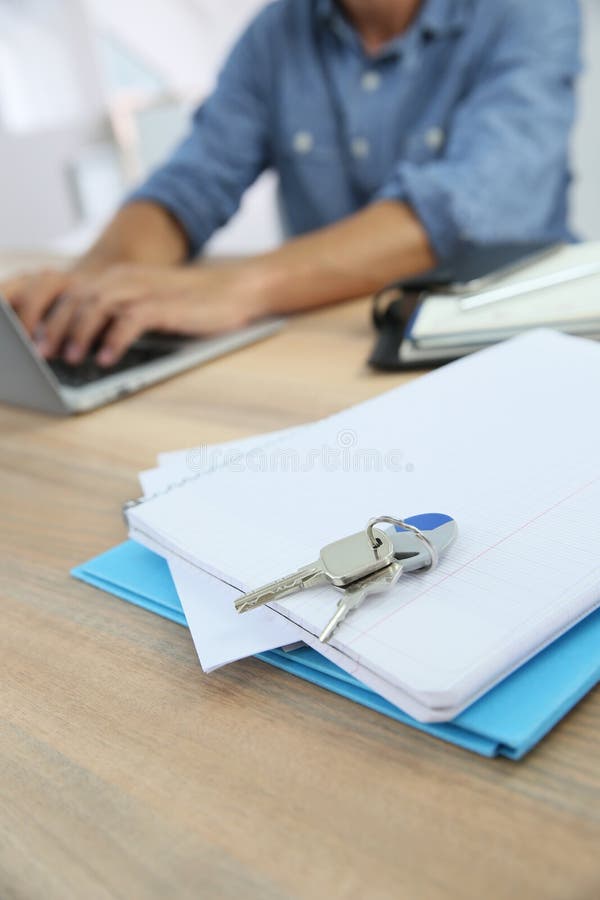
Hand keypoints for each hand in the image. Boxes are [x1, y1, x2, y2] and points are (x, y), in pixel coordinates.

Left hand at [1, 261, 268, 365]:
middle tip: (36, 353)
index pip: (60, 286)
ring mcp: (142, 289)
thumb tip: (75, 346)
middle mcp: (120, 278)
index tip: (18, 333)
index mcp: (109, 277)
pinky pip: (132, 320)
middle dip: (48, 325)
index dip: (33, 305)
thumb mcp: (143, 306)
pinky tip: (107, 359)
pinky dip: (116, 340)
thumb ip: (111, 317)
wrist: (235, 290)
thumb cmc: (188, 305)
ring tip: (67, 359)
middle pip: (71, 297)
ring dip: (77, 333)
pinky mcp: (164, 305)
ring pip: (96, 306)